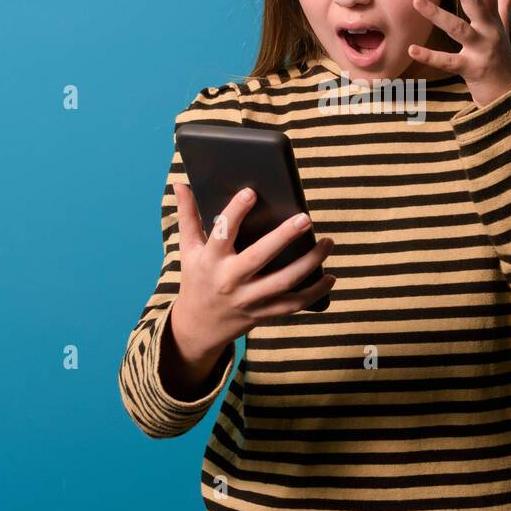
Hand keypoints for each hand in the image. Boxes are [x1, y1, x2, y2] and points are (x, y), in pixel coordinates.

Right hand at [167, 183, 336, 361]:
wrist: (198, 326)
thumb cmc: (197, 278)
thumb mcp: (188, 249)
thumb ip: (188, 216)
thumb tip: (180, 183)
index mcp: (211, 260)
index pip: (222, 233)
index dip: (235, 212)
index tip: (251, 192)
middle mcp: (230, 280)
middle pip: (259, 257)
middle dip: (283, 237)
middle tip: (305, 217)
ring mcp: (248, 299)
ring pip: (283, 282)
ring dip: (309, 263)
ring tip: (327, 242)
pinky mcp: (263, 313)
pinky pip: (293, 304)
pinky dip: (314, 292)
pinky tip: (330, 276)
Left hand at [408, 0, 510, 107]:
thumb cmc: (502, 60)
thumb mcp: (504, 31)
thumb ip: (503, 7)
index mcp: (494, 21)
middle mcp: (490, 32)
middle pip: (474, 2)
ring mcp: (482, 50)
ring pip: (458, 28)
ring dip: (437, 14)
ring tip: (417, 0)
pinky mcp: (472, 69)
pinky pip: (448, 61)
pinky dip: (429, 55)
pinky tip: (412, 48)